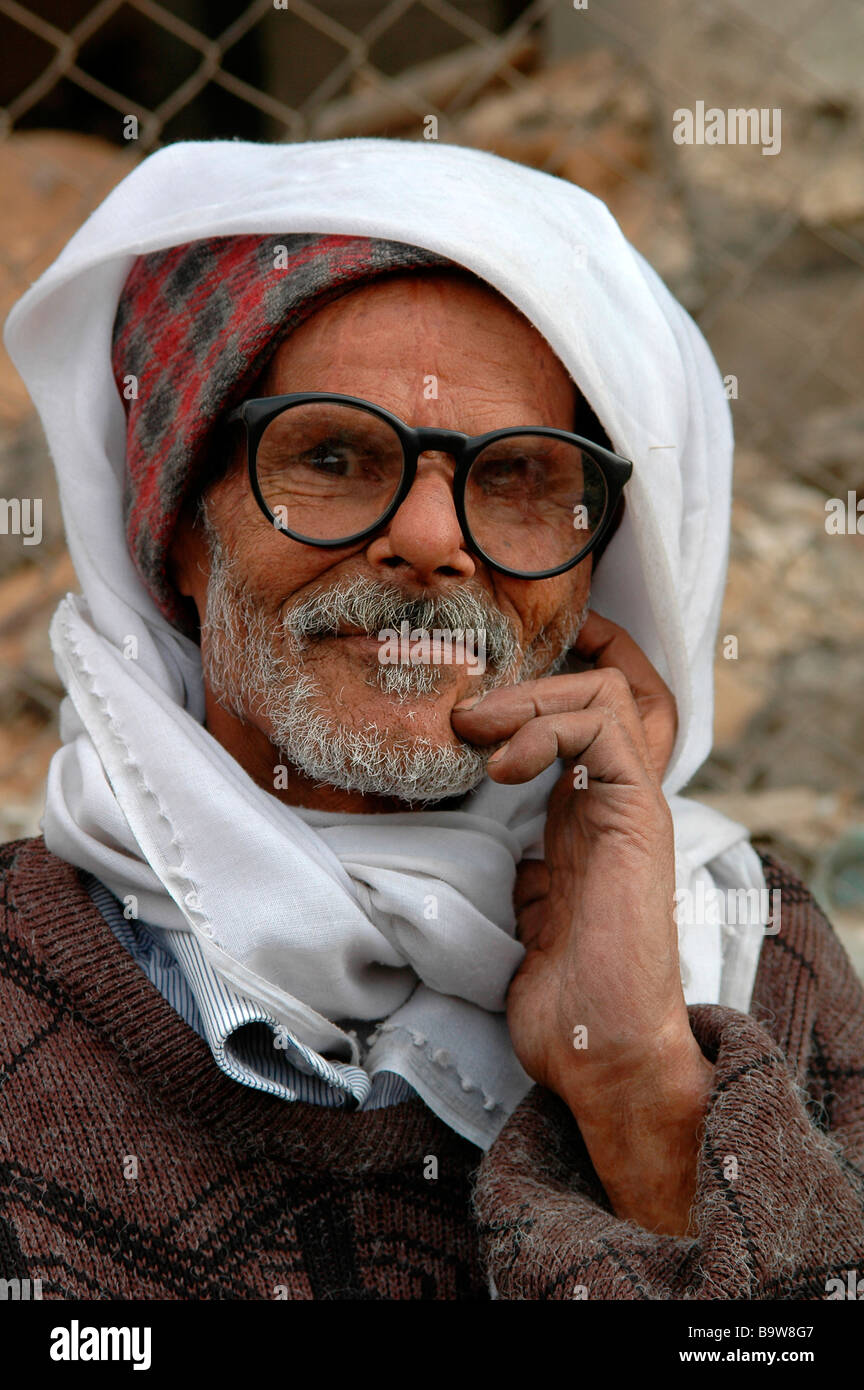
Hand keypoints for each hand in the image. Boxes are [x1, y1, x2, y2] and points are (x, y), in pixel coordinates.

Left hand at [451, 611, 714, 1233]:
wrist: (600, 1049)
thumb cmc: (561, 996)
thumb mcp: (521, 913)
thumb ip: (515, 866)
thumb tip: (474, 841)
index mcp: (583, 816)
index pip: (581, 717)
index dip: (543, 682)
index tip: (477, 684)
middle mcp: (611, 799)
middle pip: (602, 687)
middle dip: (535, 670)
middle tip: (466, 703)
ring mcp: (629, 803)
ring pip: (605, 692)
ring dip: (529, 695)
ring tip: (471, 728)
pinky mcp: (637, 813)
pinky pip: (603, 728)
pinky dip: (546, 726)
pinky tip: (500, 764)